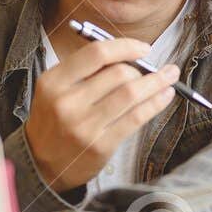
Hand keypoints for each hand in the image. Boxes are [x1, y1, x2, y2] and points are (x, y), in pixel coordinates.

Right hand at [23, 36, 179, 192]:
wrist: (41, 164)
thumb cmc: (54, 121)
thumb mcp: (56, 90)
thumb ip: (85, 71)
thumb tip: (130, 56)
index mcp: (54, 81)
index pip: (96, 53)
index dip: (126, 47)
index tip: (143, 48)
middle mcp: (67, 101)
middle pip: (118, 73)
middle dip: (143, 69)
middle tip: (155, 70)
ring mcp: (84, 125)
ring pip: (131, 94)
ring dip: (156, 83)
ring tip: (170, 77)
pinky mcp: (100, 145)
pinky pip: (135, 118)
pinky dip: (155, 104)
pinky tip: (165, 96)